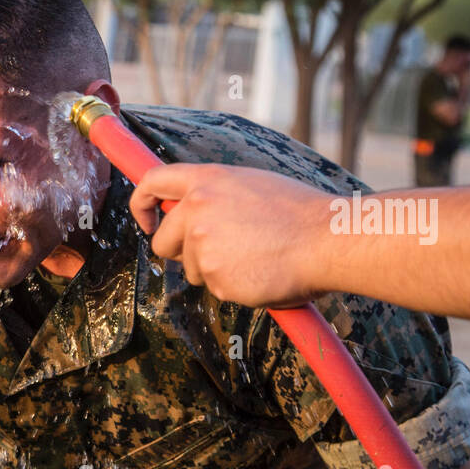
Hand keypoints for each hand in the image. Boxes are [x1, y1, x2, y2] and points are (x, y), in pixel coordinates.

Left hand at [127, 163, 331, 308]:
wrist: (327, 240)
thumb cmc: (300, 214)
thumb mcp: (251, 186)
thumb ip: (216, 197)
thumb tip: (195, 216)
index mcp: (207, 180)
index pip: (152, 183)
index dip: (141, 205)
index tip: (147, 221)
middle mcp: (197, 209)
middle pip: (162, 241)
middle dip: (179, 253)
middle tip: (213, 256)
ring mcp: (202, 243)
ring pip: (191, 269)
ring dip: (213, 271)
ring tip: (253, 258)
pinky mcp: (214, 275)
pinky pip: (214, 288)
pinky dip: (234, 287)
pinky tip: (260, 273)